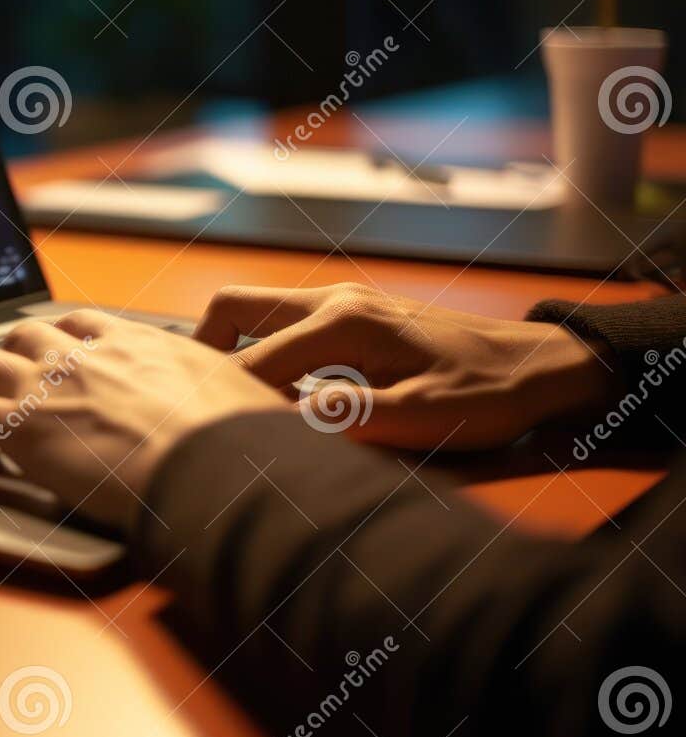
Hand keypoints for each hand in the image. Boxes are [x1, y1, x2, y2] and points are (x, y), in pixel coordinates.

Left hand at [0, 310, 286, 533]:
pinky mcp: (18, 426)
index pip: (86, 324)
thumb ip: (243, 400)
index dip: (66, 343)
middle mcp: (90, 354)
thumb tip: (296, 414)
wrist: (217, 474)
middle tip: (14, 392)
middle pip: (28, 335)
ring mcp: (49, 386)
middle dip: (16, 359)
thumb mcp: (253, 407)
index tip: (62, 363)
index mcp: (144, 345)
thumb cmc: (245, 451)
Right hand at [194, 282, 621, 449]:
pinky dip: (264, 355)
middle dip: (203, 354)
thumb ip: (349, 417)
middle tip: (197, 405)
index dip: (222, 400)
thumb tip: (283, 423)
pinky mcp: (353, 316)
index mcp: (341, 323)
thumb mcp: (421, 417)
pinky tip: (278, 402)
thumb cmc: (486, 396)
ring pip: (256, 312)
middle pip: (233, 308)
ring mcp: (342, 303)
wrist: (538, 367)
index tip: (198, 435)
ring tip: (230, 409)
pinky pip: (284, 325)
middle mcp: (333, 301)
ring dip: (234, 354)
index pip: (252, 361)